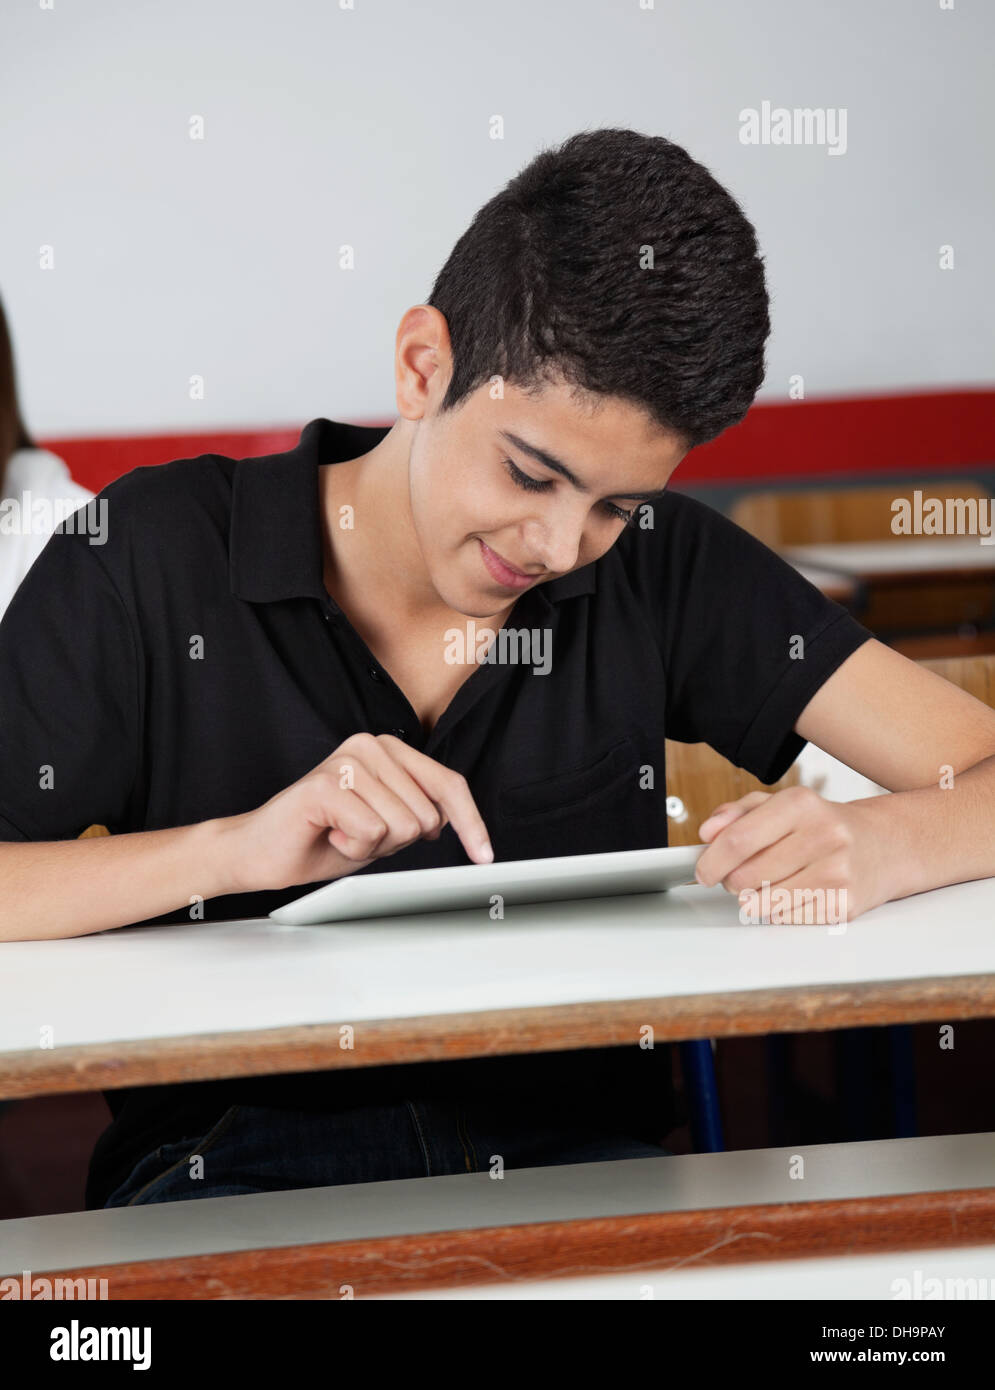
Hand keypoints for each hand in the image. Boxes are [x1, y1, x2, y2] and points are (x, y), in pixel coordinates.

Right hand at [220, 733, 493, 894]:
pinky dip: (352, 848)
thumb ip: (419, 814)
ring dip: (371, 847)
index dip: (471, 824)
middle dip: (397, 842)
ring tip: (341, 833)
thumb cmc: (322, 838)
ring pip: (401, 826)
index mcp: (390, 750)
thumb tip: (459, 822)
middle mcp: (371, 745)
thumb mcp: (386, 827)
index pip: (448, 785)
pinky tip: (328, 834)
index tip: (484, 855)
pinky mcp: (326, 783)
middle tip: (358, 835)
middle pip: (426, 814)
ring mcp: (347, 760)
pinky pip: (370, 832)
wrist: (263, 852)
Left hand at [693, 785, 890, 923]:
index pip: (738, 839)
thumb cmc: (825, 825)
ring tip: (769, 883)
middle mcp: (823, 835)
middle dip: (732, 881)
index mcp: (801, 804)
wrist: (885, 845)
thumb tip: (707, 832)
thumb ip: (738, 813)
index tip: (703, 872)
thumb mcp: (782, 805)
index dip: (711, 861)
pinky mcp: (845, 904)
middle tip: (739, 876)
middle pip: (746, 875)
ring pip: (764, 902)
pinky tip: (795, 892)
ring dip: (753, 899)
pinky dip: (779, 910)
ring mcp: (837, 872)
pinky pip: (787, 917)